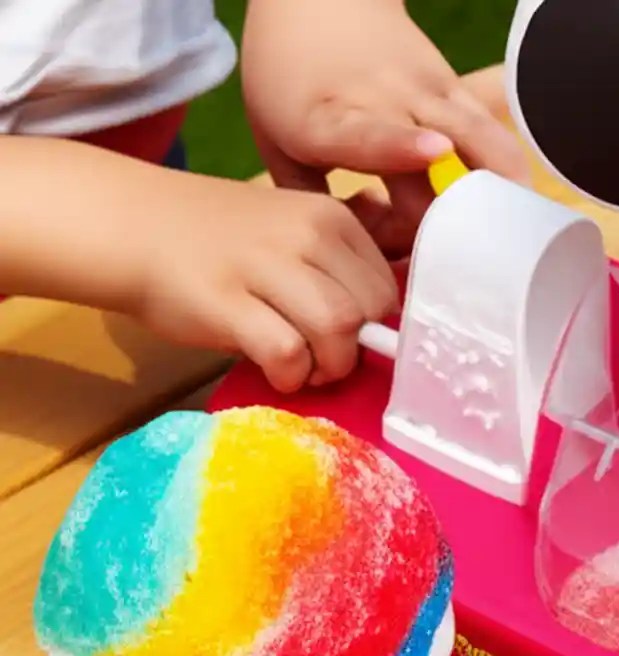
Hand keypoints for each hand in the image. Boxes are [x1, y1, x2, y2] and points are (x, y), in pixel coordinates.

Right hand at [132, 174, 397, 392]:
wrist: (132, 226)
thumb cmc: (218, 240)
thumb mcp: (290, 231)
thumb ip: (332, 268)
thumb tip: (376, 327)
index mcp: (329, 217)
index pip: (386, 286)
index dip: (377, 325)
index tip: (350, 338)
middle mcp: (305, 235)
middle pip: (368, 311)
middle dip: (357, 350)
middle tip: (326, 360)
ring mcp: (265, 266)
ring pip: (337, 329)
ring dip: (329, 366)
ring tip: (304, 369)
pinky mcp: (226, 303)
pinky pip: (287, 353)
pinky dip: (291, 375)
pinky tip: (276, 372)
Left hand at [240, 0, 529, 255]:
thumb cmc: (289, 79)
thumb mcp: (276, 145)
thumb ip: (318, 209)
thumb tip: (368, 263)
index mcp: (328, 119)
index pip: (370, 134)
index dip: (403, 146)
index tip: (435, 152)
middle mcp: (385, 101)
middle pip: (438, 168)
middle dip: (443, 225)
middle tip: (439, 266)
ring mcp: (429, 93)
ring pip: (484, 143)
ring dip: (500, 192)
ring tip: (514, 237)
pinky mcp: (457, 89)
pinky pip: (494, 136)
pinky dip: (508, 175)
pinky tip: (518, 207)